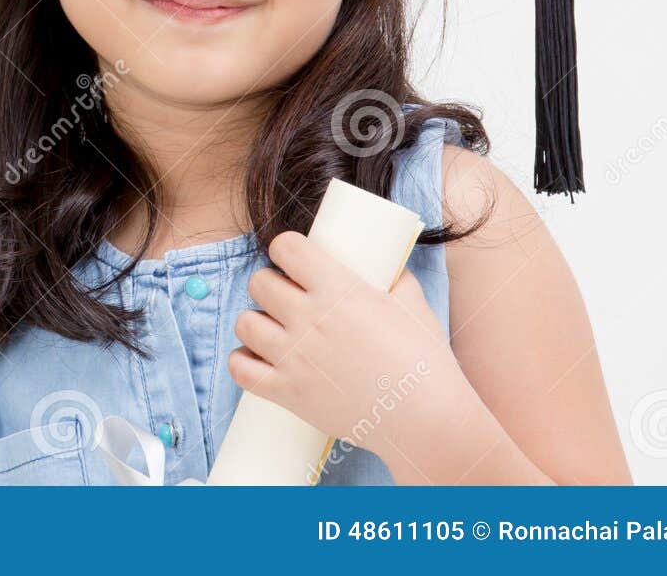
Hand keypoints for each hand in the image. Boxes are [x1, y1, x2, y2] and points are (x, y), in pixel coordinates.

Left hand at [225, 229, 473, 461]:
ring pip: (244, 323)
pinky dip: (243, 363)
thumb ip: (393, 277)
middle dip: (270, 286)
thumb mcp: (412, 303)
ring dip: (255, 323)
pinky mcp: (288, 392)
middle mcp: (309, 319)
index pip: (285, 247)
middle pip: (258, 283)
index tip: (292, 260)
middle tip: (285, 298)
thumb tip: (385, 263)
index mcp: (338, 290)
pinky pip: (240, 369)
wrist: (427, 419)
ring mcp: (295, 357)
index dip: (285, 250)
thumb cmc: (424, 360)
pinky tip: (259, 360)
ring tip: (273, 330)